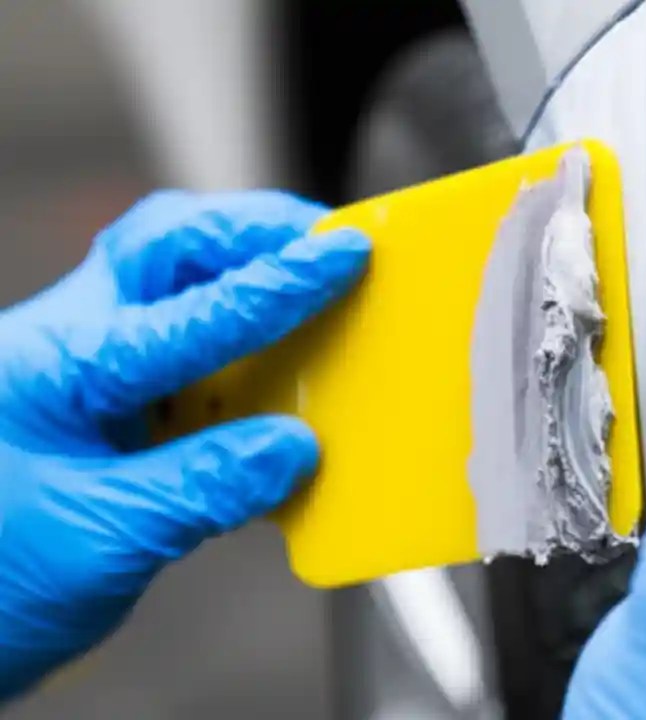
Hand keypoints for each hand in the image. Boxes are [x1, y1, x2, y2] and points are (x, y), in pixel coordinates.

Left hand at [0, 190, 369, 696]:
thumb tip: (292, 447)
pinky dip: (237, 336)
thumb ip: (202, 487)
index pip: (191, 314)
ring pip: (168, 277)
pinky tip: (272, 365)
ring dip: (240, 268)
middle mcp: (68, 346)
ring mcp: (83, 369)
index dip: (278, 286)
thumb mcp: (102, 540)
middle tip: (323, 238)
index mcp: (61, 370)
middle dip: (252, 232)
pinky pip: (181, 338)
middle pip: (166, 245)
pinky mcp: (104, 403)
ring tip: (305, 277)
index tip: (343, 257)